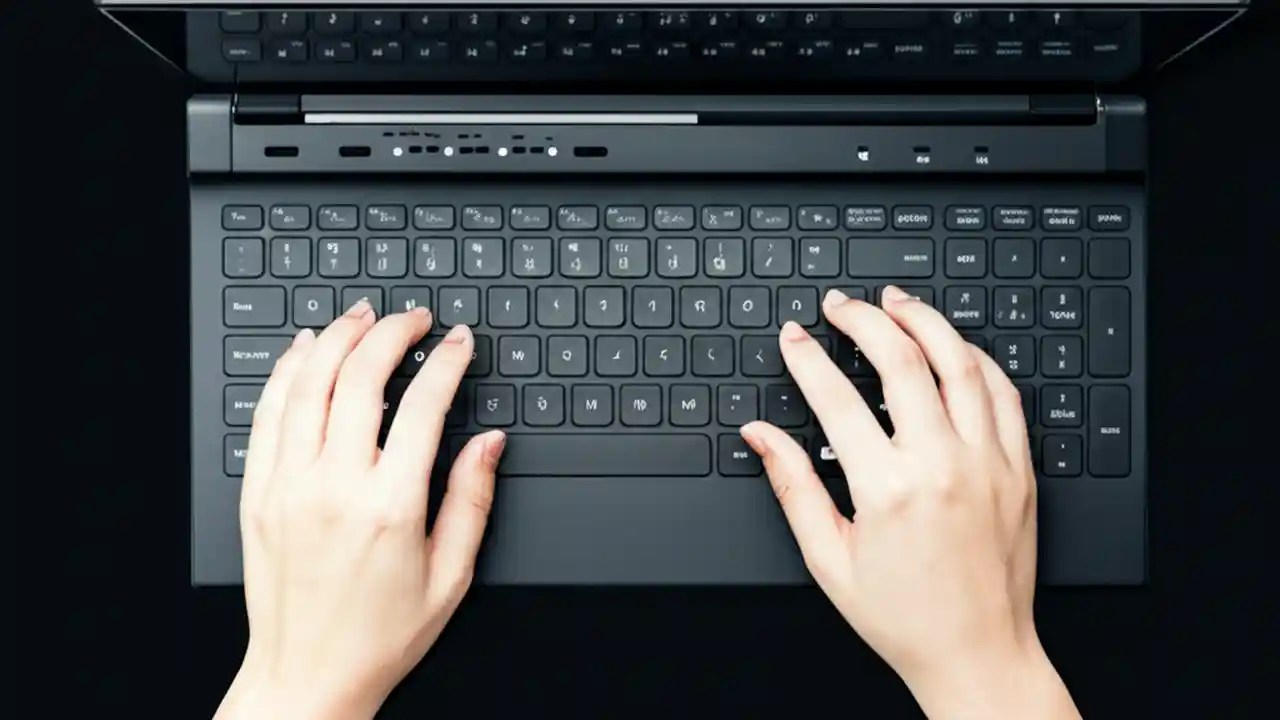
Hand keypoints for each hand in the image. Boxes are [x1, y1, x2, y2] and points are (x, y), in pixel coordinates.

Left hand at [215, 301, 505, 719]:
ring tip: (362, 317)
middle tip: (414, 318)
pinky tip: (306, 351)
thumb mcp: (450, 576)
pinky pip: (267, 414)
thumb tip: (491, 442)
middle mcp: (335, 487)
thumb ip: (472, 501)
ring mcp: (289, 487)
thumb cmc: (379, 636)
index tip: (458, 340)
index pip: (424, 405)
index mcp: (391, 507)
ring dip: (338, 337)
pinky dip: (287, 371)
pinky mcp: (258, 494)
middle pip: (361, 377)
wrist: (307, 677)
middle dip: (393, 332)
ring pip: (309, 383)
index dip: (446, 360)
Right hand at [742, 286, 1079, 719]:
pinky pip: (1003, 393)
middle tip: (840, 305)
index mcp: (888, 490)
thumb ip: (792, 487)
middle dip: (863, 320)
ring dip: (924, 321)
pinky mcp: (1020, 470)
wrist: (978, 654)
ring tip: (896, 302)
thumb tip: (760, 436)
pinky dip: (976, 359)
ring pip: (959, 363)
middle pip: (901, 360)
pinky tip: (954, 346)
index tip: (794, 337)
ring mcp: (988, 464)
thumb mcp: (828, 558)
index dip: (807, 358)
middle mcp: (942, 467)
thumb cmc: (904, 616)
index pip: (836, 398)